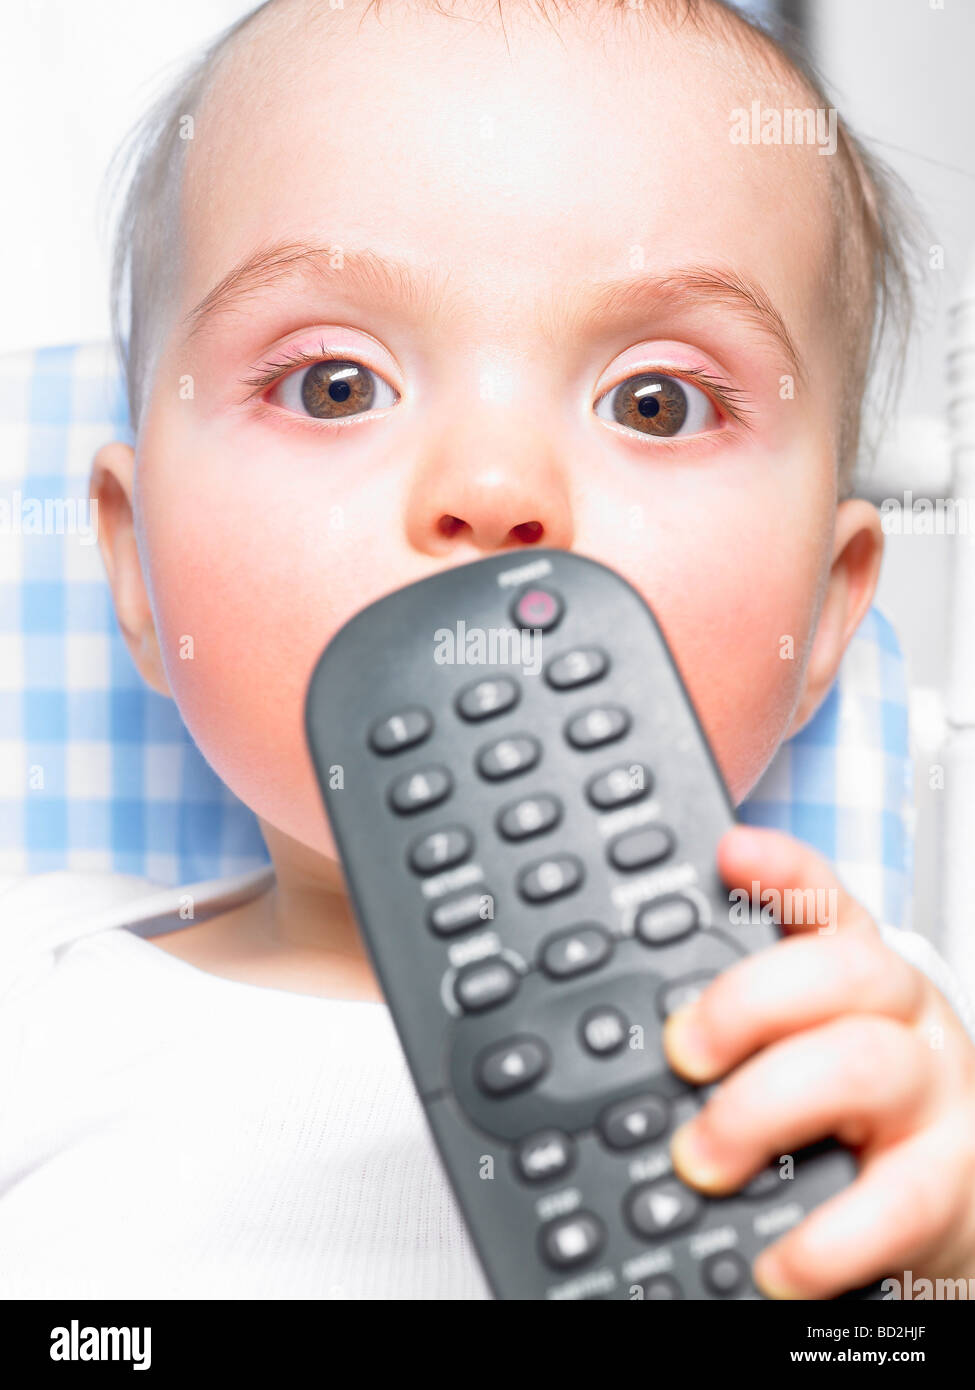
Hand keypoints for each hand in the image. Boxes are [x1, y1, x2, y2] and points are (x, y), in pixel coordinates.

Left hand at [662, 824, 974, 1298]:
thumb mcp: (798, 1043)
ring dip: (765, 1112)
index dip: (783, 868)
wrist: (941, 1207)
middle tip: (681, 1054)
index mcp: (853, 972)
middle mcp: (900, 1018)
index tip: (730, 854)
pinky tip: (779, 1262)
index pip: (823, 900)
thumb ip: (730, 1022)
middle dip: (748, 1002)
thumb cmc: (846, 1113)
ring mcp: (932, 1095)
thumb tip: (626, 1031)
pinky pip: (898, 1200)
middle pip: (843, 971)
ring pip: (865, 1067)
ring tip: (703, 1161)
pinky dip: (827, 1239)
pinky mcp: (948, 1184)